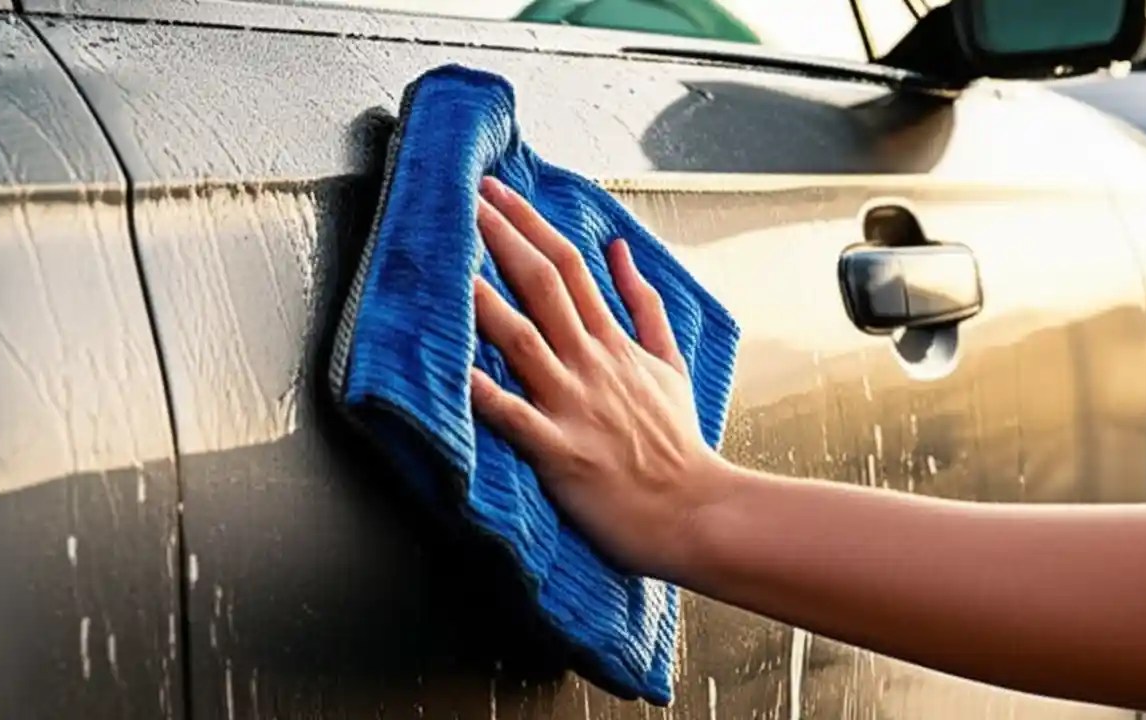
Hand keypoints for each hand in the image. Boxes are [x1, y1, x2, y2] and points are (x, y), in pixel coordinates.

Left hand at [471, 176, 725, 580]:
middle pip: (543, 285)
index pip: (568, 264)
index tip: (497, 191)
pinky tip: (455, 370)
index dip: (529, 223)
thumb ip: (643, 304)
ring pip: (523, 338)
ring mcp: (575, 404)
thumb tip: (620, 250)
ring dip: (486, 299)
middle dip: (502, 237)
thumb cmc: (676, 443)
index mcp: (613, 342)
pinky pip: (515, 417)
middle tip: (466, 198)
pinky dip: (486, 393)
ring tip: (451, 263)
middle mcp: (591, 363)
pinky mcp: (560, 451)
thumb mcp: (671, 362)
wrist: (694, 511)